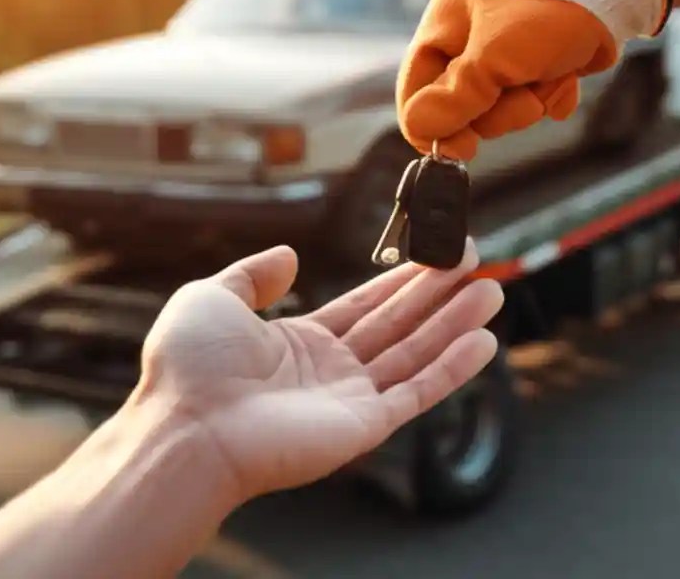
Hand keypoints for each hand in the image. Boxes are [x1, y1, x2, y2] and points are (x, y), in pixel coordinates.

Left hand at [131, 241, 501, 502]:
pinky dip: (453, 368)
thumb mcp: (212, 298)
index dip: (402, 279)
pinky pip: (418, 392)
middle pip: (399, 325)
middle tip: (474, 259)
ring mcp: (350, 400)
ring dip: (455, 323)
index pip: (365, 305)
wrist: (187, 427)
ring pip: (416, 354)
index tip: (435, 252)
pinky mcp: (364, 426)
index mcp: (298, 344)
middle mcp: (331, 372)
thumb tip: (289, 255)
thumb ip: (253, 275)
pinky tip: (484, 341)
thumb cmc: (188, 367)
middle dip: (439, 293)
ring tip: (492, 290)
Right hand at [397, 0, 670, 160]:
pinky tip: (565, 78)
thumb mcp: (496, 57)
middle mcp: (467, 39)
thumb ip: (456, 97)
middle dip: (499, 109)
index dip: (432, 125)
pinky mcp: (533, 66)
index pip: (415, 91)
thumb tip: (420, 130)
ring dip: (528, 103)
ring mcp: (502, 53)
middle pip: (460, 108)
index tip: (462, 150)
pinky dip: (549, 97)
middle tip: (525, 95)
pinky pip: (528, 102)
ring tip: (550, 76)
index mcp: (444, 25)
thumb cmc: (550, 14)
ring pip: (497, 111)